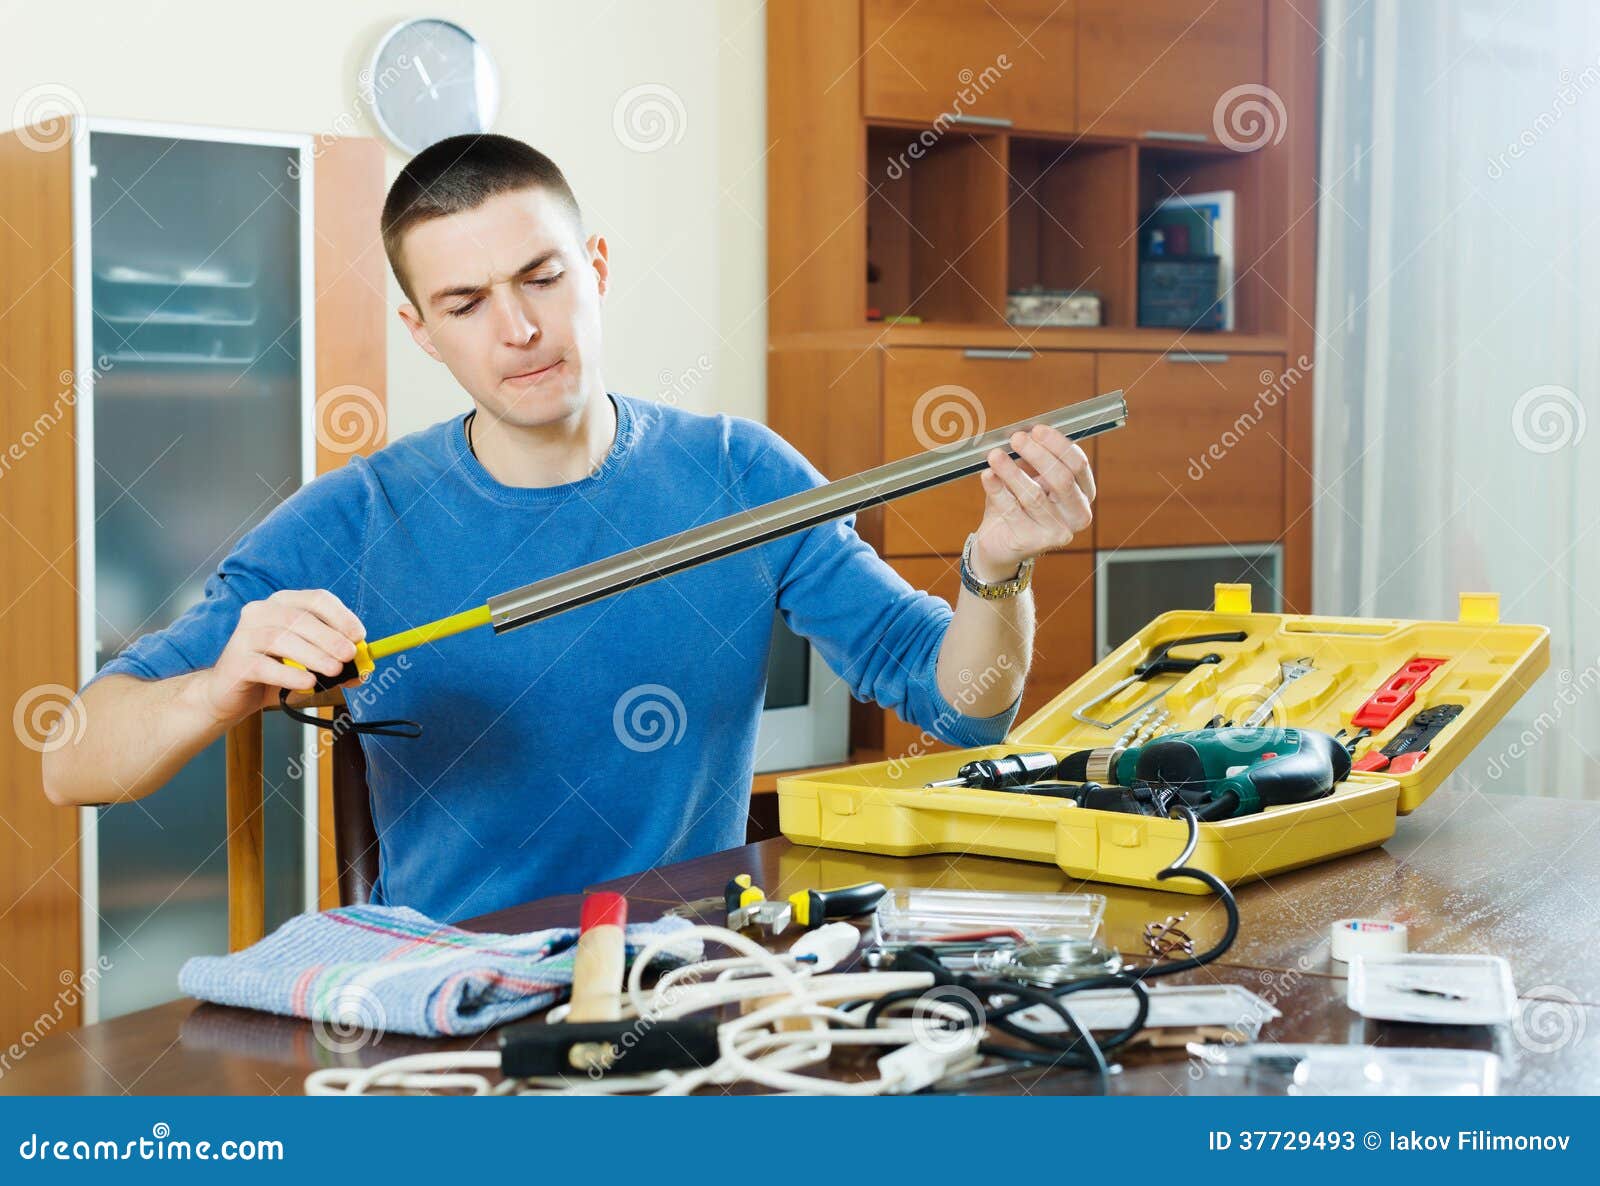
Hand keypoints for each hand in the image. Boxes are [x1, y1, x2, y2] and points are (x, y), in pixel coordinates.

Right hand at [191, 589, 366, 724]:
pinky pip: (265, 665)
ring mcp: (245, 635)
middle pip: (300, 618)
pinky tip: (307, 682)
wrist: (229, 693)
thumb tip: (364, 671)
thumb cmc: (274, 673)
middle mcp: (262, 612)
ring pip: (282, 638)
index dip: (341, 616)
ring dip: (313, 655)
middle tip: (349, 656)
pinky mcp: (236, 661)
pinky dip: (289, 674)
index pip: (316, 599)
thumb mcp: (309, 666)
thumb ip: (336, 665)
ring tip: (334, 671)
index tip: (360, 635)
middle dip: (330, 637)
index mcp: (283, 604)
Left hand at [971, 424, 1095, 581]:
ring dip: (1012, 471)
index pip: (1078, 464)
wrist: (1001, 542)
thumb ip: (1031, 459)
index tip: (1036, 430)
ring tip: (995, 456)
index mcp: (1083, 493)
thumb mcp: (1029, 477)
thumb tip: (1023, 435)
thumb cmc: (1019, 505)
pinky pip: (1012, 511)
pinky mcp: (1033, 543)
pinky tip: (988, 476)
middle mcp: (1078, 514)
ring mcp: (1058, 532)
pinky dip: (997, 490)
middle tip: (1016, 439)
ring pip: (1034, 495)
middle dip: (1037, 455)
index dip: (1057, 444)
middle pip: (1061, 479)